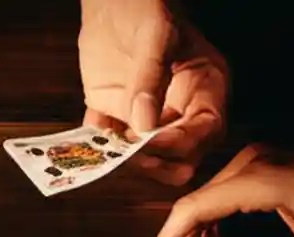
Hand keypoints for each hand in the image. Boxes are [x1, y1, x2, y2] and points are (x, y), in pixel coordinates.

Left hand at [78, 0, 227, 183]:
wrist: (110, 2)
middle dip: (157, 162)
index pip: (207, 130)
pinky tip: (86, 146)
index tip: (150, 141)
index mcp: (205, 87)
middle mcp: (181, 109)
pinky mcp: (118, 117)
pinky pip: (111, 146)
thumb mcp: (154, 35)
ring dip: (126, 162)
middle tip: (127, 152)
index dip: (182, 143)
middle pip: (183, 159)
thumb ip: (150, 79)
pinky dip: (98, 151)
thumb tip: (144, 127)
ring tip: (104, 150)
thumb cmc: (144, 7)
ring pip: (149, 161)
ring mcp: (150, 117)